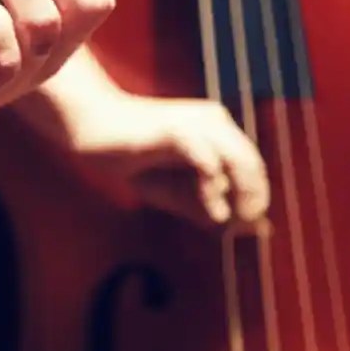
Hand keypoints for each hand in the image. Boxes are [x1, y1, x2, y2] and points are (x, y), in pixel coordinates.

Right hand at [64, 91, 268, 225]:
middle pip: (251, 162)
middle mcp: (213, 120)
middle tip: (244, 229)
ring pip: (236, 158)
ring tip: (228, 222)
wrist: (92, 128)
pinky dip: (213, 187)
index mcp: (218, 128)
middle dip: (254, 199)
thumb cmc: (133, 158)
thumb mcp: (176, 191)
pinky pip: (206, 158)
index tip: (250, 227)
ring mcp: (195, 123)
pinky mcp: (174, 131)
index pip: (254, 164)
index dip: (257, 197)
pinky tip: (214, 211)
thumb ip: (209, 207)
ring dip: (240, 194)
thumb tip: (256, 230)